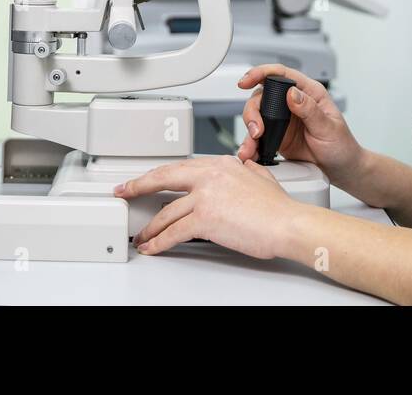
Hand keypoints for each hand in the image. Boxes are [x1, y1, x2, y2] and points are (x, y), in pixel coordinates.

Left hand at [114, 155, 300, 258]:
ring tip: (142, 236)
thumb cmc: (278, 207)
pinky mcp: (205, 218)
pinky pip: (174, 232)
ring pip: (166, 211)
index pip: (180, 167)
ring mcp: (205, 196)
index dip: (159, 174)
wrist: (288, 223)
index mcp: (219, 163)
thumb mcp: (259, 175)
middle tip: (123, 191)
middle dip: (138, 186)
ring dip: (150, 227)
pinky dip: (160, 242)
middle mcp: (209, 175)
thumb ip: (244, 169)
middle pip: (163, 178)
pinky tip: (153, 247)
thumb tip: (241, 168)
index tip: (146, 179)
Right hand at [236, 64, 363, 188]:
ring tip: (252, 146)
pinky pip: (258, 136)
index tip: (246, 80)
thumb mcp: (329, 128)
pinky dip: (251, 144)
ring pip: (257, 115)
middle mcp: (293, 102)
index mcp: (309, 92)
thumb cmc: (341, 145)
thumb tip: (292, 93)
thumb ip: (310, 110)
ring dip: (250, 129)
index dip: (261, 72)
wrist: (341, 170)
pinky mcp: (276, 135)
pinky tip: (252, 152)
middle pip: (262, 95)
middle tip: (257, 130)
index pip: (282, 74)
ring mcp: (283, 119)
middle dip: (253, 111)